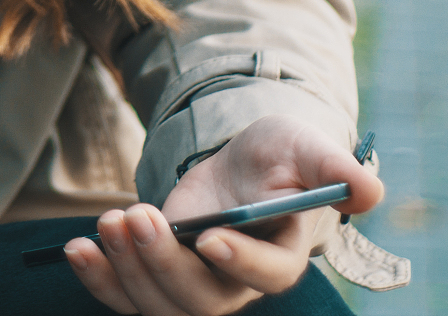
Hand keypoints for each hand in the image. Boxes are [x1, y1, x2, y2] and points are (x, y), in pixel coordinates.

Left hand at [65, 115, 383, 315]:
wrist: (244, 163)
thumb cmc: (282, 156)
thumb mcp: (306, 147)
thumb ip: (335, 169)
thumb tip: (370, 191)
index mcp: (283, 257)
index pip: (266, 276)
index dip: (237, 262)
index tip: (207, 236)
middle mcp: (238, 285)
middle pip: (201, 302)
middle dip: (162, 264)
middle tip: (134, 215)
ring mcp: (195, 286)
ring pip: (159, 305)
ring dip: (126, 270)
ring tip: (106, 222)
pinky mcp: (159, 276)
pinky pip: (127, 297)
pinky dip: (99, 279)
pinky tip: (77, 249)